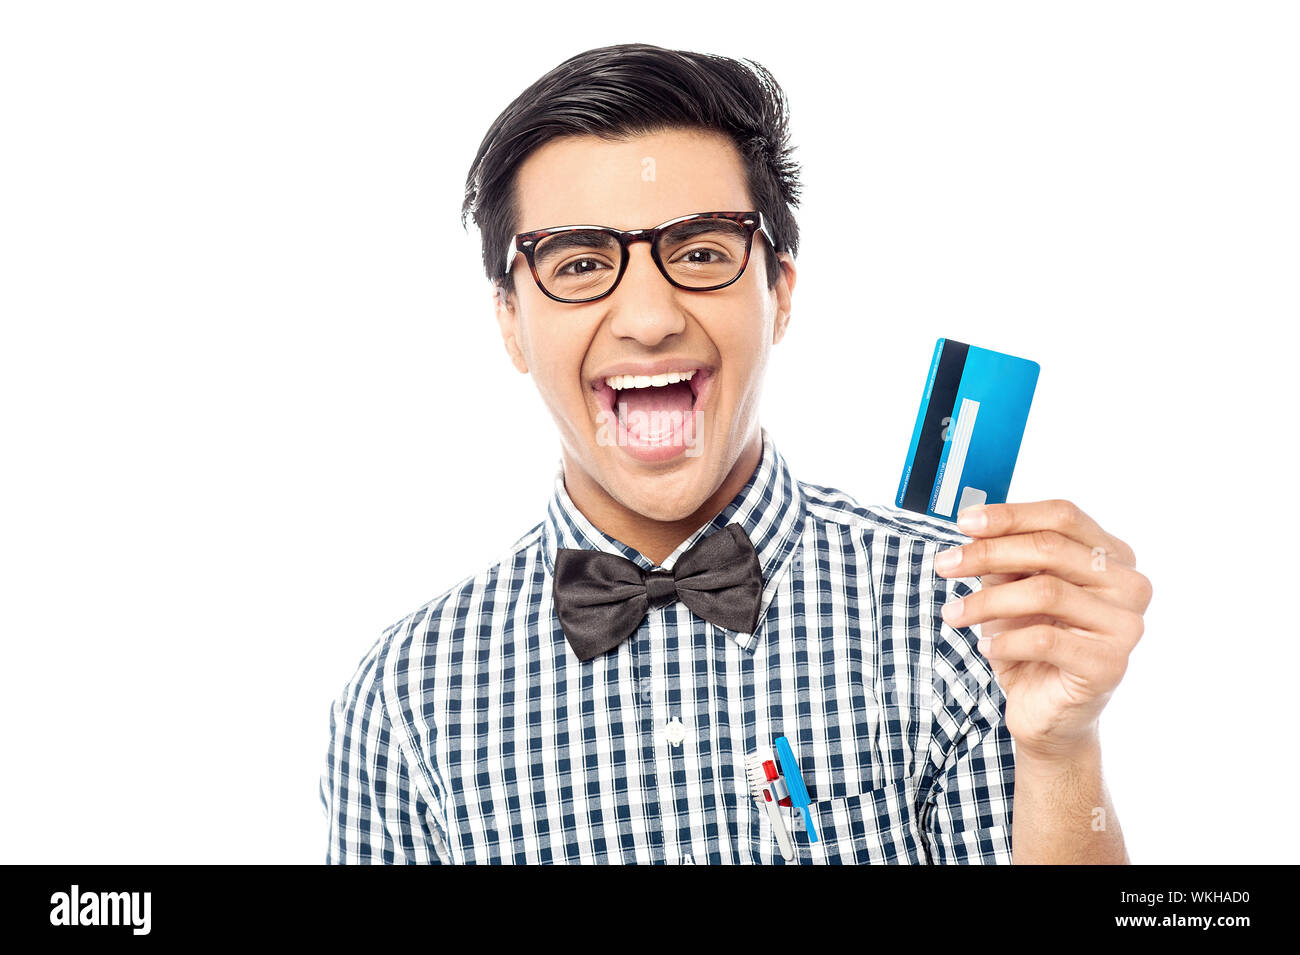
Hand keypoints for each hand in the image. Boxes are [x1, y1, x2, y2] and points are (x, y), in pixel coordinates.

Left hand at [933, 500, 1151, 763]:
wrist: (1048, 713)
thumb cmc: (1032, 643)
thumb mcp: (1014, 591)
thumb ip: (1005, 559)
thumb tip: (974, 528)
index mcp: (1113, 556)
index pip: (1064, 516)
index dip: (1011, 515)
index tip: (963, 522)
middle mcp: (1129, 585)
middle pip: (1051, 549)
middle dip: (988, 553)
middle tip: (944, 565)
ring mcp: (1126, 625)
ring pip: (1046, 591)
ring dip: (987, 601)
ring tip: (954, 614)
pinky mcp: (1109, 664)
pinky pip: (1046, 639)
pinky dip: (1005, 640)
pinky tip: (986, 647)